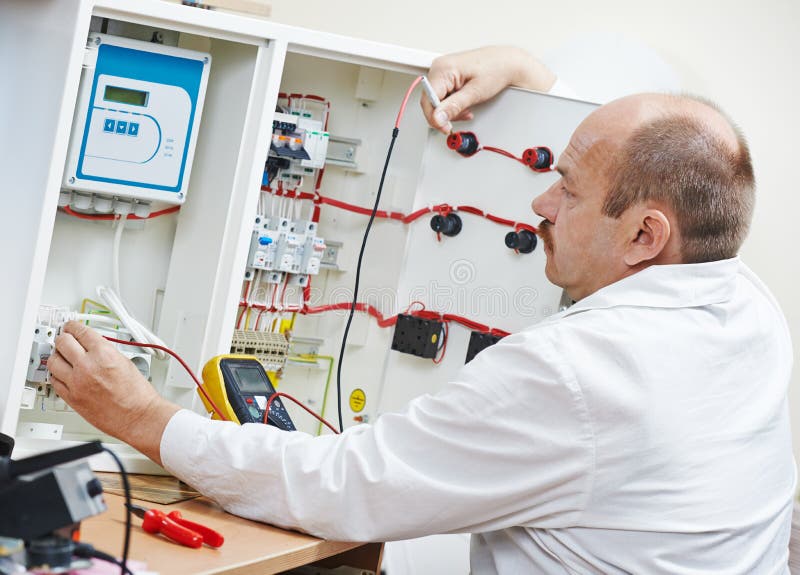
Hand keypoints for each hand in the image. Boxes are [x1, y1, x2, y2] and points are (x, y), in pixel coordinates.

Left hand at [49, 321, 179, 464]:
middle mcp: (87, 366)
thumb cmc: (138, 394)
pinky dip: (57, 374)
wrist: (138, 416)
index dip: (73, 326)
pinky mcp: (71, 398)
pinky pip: (54, 381)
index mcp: (104, 354)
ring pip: (53, 361)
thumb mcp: (125, 361)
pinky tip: (63, 373)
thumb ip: (105, 351)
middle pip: (62, 342)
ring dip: (58, 356)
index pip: (80, 331)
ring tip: (62, 356)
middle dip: (63, 338)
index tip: (70, 326)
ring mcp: (76, 383)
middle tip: (65, 338)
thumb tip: (92, 346)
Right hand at [421, 46, 555, 133]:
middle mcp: (439, 68)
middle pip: (430, 101)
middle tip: (459, 118)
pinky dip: (452, 105)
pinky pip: (443, 96)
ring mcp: (442, 72)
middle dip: (444, 114)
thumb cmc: (495, 70)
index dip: (434, 117)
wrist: (507, 63)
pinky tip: (464, 104)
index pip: (428, 99)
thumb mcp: (475, 93)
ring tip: (466, 109)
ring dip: (450, 111)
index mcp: (443, 69)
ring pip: (437, 101)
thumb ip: (454, 106)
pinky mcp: (447, 77)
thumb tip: (437, 118)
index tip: (445, 127)